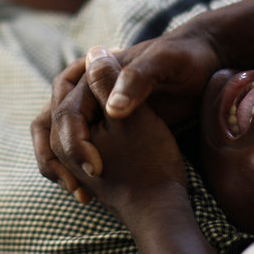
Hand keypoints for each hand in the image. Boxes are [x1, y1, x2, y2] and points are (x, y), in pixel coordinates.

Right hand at [32, 18, 224, 193]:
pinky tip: (90, 191)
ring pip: (56, 137)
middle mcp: (90, 90)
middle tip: (76, 187)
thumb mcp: (164, 64)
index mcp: (96, 73)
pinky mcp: (108, 122)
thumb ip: (135, 80)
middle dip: (54, 159)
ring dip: (59, 166)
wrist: (204, 60)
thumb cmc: (184, 60)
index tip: (96, 168)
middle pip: (49, 124)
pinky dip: (75, 168)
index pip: (67, 111)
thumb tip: (113, 107)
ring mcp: (97, 107)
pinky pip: (76, 146)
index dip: (75, 141)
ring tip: (80, 193)